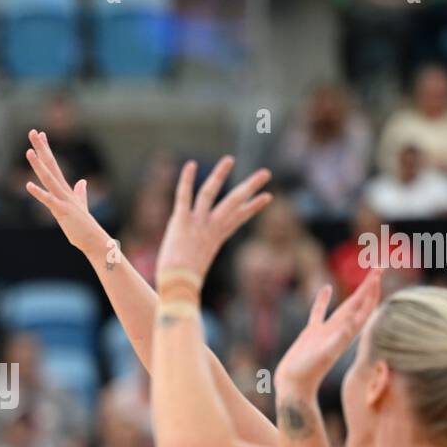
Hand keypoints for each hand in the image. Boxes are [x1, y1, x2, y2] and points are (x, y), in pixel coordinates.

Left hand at [24, 129, 110, 257]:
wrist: (94, 239)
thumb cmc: (85, 225)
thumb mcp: (81, 206)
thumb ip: (81, 193)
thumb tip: (82, 183)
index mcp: (65, 189)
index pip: (53, 164)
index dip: (46, 149)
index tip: (40, 134)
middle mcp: (63, 190)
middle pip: (50, 165)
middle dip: (41, 148)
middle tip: (33, 131)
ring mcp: (63, 200)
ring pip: (48, 179)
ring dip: (38, 165)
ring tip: (29, 152)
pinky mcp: (61, 211)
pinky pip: (48, 200)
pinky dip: (38, 193)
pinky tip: (28, 185)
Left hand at [156, 157, 272, 291]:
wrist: (179, 287)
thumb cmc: (183, 286)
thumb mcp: (194, 274)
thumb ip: (196, 271)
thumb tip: (195, 279)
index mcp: (216, 239)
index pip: (238, 219)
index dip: (252, 207)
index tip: (267, 197)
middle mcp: (210, 228)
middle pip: (234, 203)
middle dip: (250, 187)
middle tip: (266, 173)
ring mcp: (197, 223)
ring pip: (210, 193)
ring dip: (220, 175)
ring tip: (229, 159)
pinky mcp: (181, 221)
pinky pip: (184, 196)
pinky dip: (186, 180)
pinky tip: (191, 164)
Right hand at [274, 267, 382, 394]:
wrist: (294, 386)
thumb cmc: (308, 372)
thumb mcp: (325, 354)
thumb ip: (338, 339)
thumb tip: (351, 322)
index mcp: (346, 334)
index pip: (365, 307)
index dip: (372, 290)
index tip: (378, 272)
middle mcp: (340, 331)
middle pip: (359, 304)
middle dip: (370, 286)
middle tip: (379, 267)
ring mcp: (327, 331)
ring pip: (344, 306)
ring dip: (355, 292)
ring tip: (365, 278)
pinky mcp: (312, 333)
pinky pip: (320, 311)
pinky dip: (323, 299)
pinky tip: (326, 288)